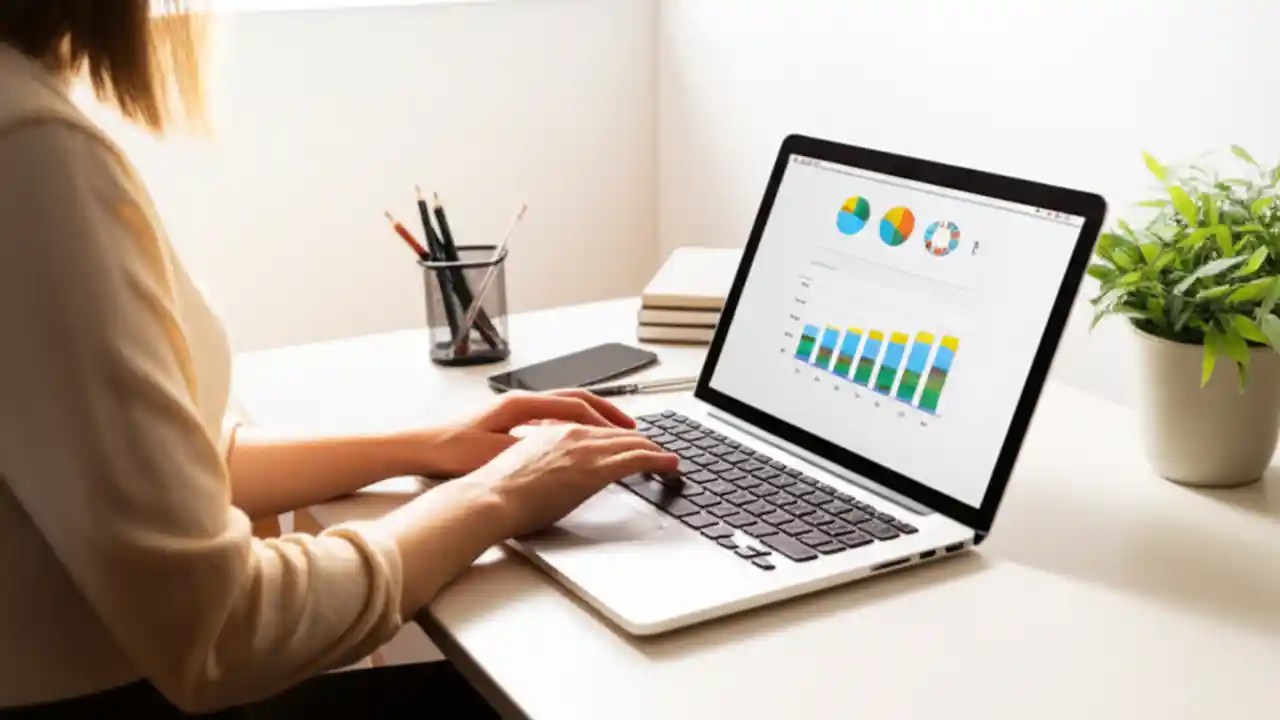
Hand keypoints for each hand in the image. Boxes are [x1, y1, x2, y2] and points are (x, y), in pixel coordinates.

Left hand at [419, 389, 636, 477]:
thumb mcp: (494, 454)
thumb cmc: (450, 449)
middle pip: (577, 400)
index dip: (606, 422)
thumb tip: (564, 453)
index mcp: (521, 405)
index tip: (630, 436)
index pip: (576, 407)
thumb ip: (531, 451)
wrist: (419, 446)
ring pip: (566, 407)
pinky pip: (554, 416)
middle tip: (634, 431)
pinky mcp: (510, 420)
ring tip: (615, 434)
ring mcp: (516, 408)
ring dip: (593, 418)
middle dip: (608, 414)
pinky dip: (575, 424)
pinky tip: (581, 439)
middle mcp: (522, 400)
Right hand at [462, 422, 678, 537]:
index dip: (618, 437)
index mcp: (555, 431)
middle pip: (620, 432)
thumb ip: (547, 462)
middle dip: (642, 441)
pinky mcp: (595, 469)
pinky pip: (637, 458)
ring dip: (654, 450)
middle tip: (657, 451)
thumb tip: (558, 473)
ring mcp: (585, 449)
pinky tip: (670, 464)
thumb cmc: (499, 491)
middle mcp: (573, 434)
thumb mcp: (526, 465)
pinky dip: (658, 459)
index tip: (628, 444)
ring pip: (633, 441)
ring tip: (668, 458)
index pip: (598, 429)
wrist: (489, 498)